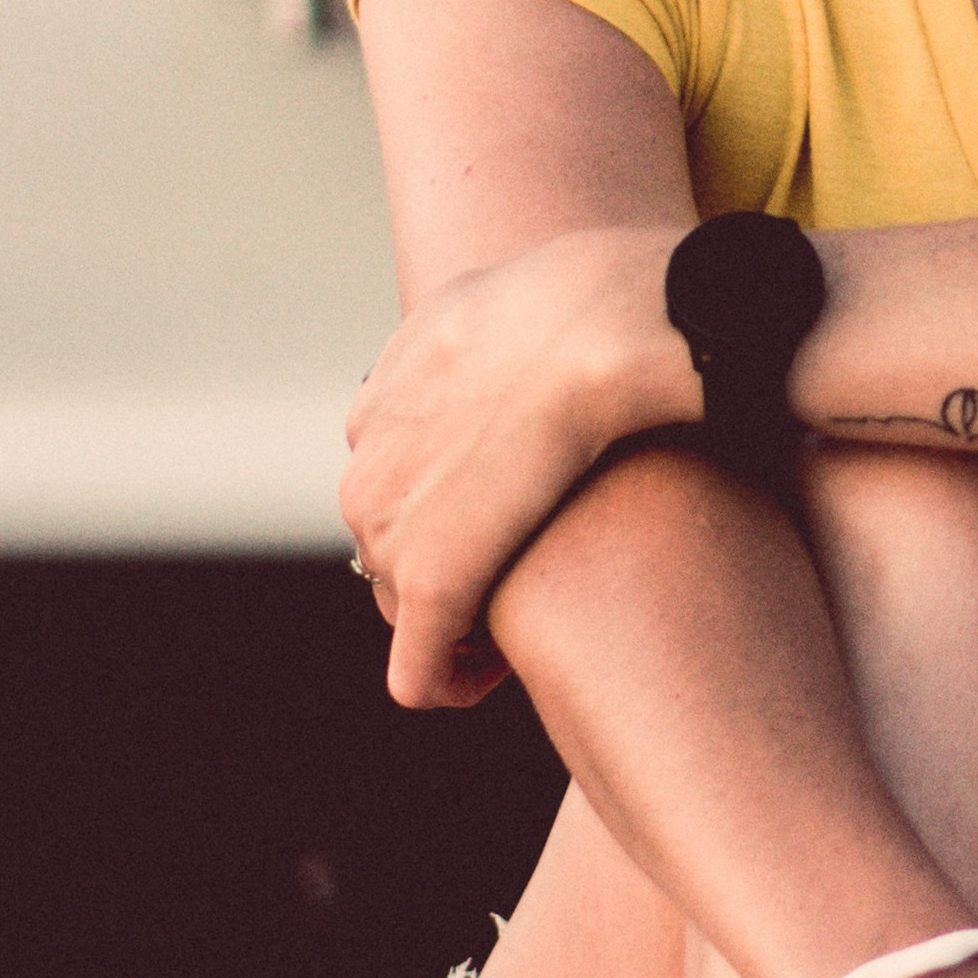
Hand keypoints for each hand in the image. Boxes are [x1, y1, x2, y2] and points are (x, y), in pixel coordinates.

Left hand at [339, 223, 682, 705]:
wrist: (609, 319)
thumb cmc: (593, 298)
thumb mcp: (506, 295)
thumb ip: (484, 334)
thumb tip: (514, 340)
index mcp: (382, 401)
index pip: (394, 485)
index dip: (457, 511)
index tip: (519, 520)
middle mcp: (369, 466)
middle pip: (388, 552)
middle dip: (451, 570)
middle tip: (529, 576)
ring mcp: (390, 526)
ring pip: (404, 608)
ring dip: (458, 620)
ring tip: (525, 615)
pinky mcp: (433, 581)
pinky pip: (419, 671)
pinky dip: (450, 681)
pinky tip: (500, 673)